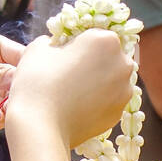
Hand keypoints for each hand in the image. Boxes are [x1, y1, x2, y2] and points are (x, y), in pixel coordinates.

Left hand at [0, 33, 22, 154]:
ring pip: (23, 98)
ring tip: (8, 104)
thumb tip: (19, 75)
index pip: (22, 53)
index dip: (30, 63)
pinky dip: (10, 116)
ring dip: (20, 102)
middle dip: (27, 84)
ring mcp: (1, 95)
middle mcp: (2, 71)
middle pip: (28, 77)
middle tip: (19, 91)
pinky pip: (13, 116)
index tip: (29, 73)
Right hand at [4, 31, 133, 148]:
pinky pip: (109, 101)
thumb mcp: (39, 47)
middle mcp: (123, 64)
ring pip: (112, 79)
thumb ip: (56, 40)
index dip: (80, 41)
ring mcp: (124, 91)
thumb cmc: (37, 81)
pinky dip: (97, 102)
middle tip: (69, 72)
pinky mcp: (118, 114)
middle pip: (110, 56)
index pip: (97, 33)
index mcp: (106, 40)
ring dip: (97, 82)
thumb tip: (60, 47)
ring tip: (71, 93)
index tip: (65, 52)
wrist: (40, 127)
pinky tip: (76, 107)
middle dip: (94, 61)